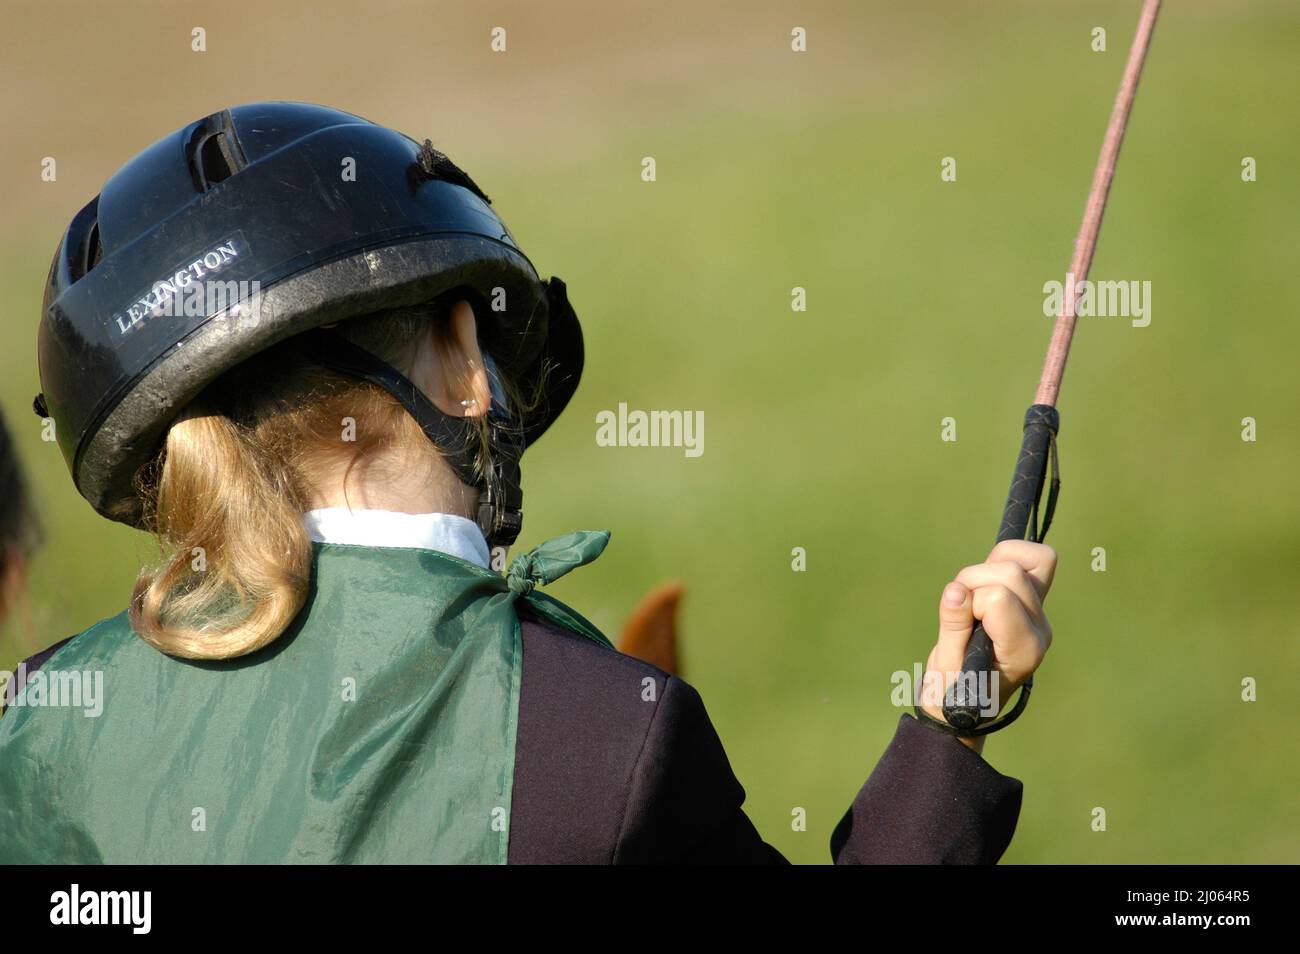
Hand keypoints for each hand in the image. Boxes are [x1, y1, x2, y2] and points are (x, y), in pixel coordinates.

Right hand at [921, 540, 1056, 752]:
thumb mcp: (945, 666)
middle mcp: (1039, 630)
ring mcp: (1040, 615)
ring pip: (1033, 560)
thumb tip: (956, 589)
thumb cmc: (954, 690)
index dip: (969, 602)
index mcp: (1022, 651)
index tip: (958, 626)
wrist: (967, 702)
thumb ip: (954, 627)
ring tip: (974, 595)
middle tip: (960, 605)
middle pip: (1012, 573)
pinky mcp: (1034, 602)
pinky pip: (1036, 560)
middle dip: (975, 579)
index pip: (998, 597)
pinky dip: (1006, 557)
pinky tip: (986, 581)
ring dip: (991, 566)